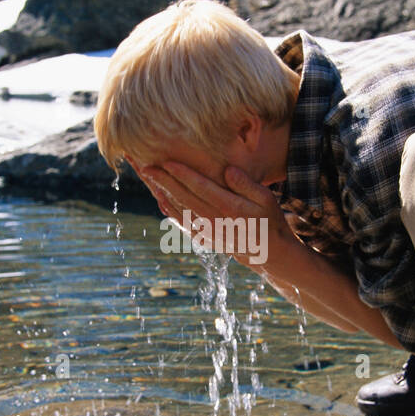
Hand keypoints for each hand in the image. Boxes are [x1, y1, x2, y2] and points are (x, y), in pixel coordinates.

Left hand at [131, 158, 299, 270]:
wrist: (269, 254)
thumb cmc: (269, 220)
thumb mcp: (267, 199)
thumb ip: (247, 184)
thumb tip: (228, 170)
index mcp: (230, 208)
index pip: (201, 188)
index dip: (182, 174)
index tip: (166, 161)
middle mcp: (215, 221)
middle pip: (184, 197)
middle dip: (163, 180)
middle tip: (145, 166)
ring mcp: (207, 232)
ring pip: (179, 209)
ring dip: (161, 192)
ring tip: (147, 177)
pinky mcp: (204, 238)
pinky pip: (182, 223)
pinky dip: (169, 211)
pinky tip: (159, 199)